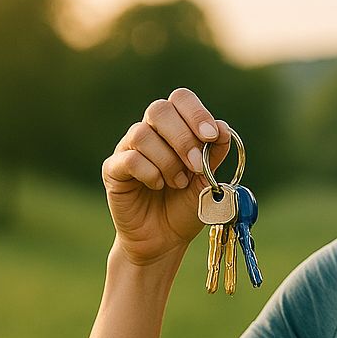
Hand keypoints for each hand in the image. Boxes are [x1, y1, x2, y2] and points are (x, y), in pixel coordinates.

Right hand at [101, 88, 232, 264]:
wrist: (166, 238)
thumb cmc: (187, 206)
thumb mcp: (209, 180)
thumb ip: (214, 154)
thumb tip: (223, 128)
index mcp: (175, 129)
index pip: (180, 99)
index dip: (197, 113)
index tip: (212, 137)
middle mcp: (150, 133)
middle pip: (159, 109)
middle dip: (183, 137)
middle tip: (195, 166)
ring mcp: (128, 149)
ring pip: (142, 133)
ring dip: (168, 160)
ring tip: (178, 183)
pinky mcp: (113, 170)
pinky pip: (129, 158)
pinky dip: (150, 172)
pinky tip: (158, 186)